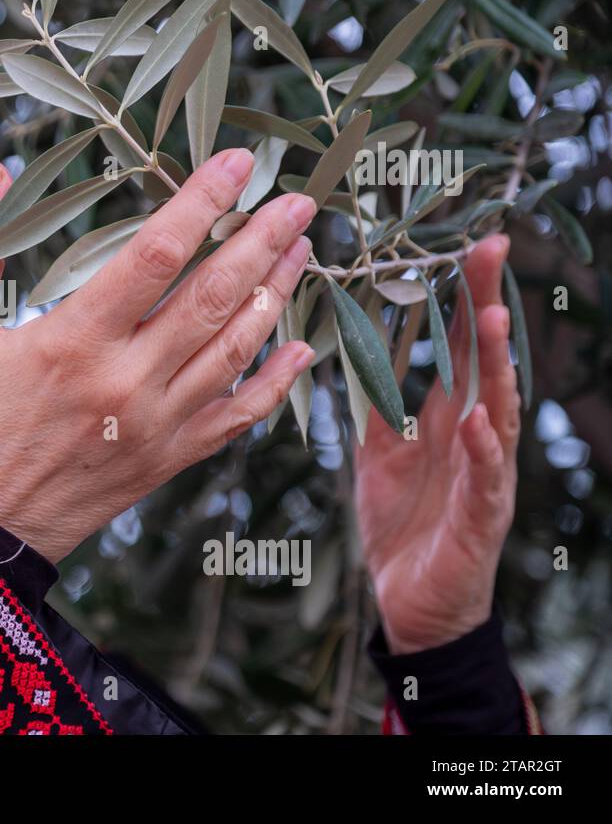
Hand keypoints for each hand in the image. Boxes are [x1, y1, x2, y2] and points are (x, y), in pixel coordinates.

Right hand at [0, 149, 315, 563]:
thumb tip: (2, 173)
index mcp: (71, 342)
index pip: (154, 255)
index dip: (201, 202)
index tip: (236, 164)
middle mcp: (124, 382)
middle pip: (212, 297)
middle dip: (260, 241)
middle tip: (296, 201)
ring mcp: (153, 426)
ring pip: (234, 351)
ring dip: (273, 295)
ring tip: (300, 251)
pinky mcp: (166, 461)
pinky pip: (235, 418)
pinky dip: (275, 385)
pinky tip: (301, 349)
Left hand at [354, 234, 520, 653]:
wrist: (412, 603)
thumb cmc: (405, 523)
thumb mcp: (379, 455)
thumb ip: (377, 405)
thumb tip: (352, 352)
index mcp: (448, 417)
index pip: (459, 346)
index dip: (464, 297)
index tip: (469, 246)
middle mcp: (474, 436)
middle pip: (485, 362)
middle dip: (488, 306)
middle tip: (491, 250)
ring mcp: (483, 475)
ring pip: (497, 410)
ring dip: (494, 364)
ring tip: (490, 316)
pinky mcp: (479, 518)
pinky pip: (485, 480)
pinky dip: (483, 449)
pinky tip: (479, 420)